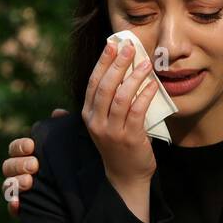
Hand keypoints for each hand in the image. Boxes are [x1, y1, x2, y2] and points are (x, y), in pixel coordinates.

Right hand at [2, 108, 67, 216]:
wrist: (84, 201)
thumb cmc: (73, 169)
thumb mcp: (71, 150)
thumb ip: (63, 131)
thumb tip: (58, 113)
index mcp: (28, 157)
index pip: (17, 148)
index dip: (20, 146)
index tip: (31, 145)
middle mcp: (21, 173)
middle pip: (8, 166)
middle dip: (18, 164)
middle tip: (34, 165)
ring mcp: (21, 191)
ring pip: (7, 185)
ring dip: (15, 182)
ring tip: (29, 182)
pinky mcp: (25, 209)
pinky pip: (13, 208)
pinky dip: (13, 206)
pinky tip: (18, 204)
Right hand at [83, 39, 159, 219]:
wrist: (125, 177)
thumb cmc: (116, 147)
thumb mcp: (100, 127)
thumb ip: (94, 108)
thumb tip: (69, 102)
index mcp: (88, 115)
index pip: (93, 83)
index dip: (103, 63)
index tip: (113, 45)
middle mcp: (97, 122)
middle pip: (105, 87)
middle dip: (117, 64)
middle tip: (129, 47)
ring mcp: (112, 131)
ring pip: (121, 97)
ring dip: (134, 77)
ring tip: (146, 63)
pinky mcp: (130, 138)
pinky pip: (137, 111)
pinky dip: (145, 95)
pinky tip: (153, 84)